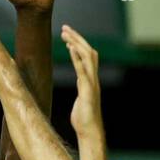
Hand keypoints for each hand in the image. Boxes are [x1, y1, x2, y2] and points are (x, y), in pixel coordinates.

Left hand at [62, 25, 103, 139]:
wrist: (89, 131)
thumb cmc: (83, 118)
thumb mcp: (81, 100)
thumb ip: (82, 88)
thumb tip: (80, 83)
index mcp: (91, 79)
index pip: (87, 56)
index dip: (78, 44)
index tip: (68, 35)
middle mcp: (93, 78)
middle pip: (89, 51)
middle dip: (77, 38)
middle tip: (65, 28)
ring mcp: (92, 84)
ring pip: (87, 57)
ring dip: (76, 43)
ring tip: (65, 34)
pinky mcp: (88, 91)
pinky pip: (83, 71)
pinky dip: (78, 58)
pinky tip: (70, 49)